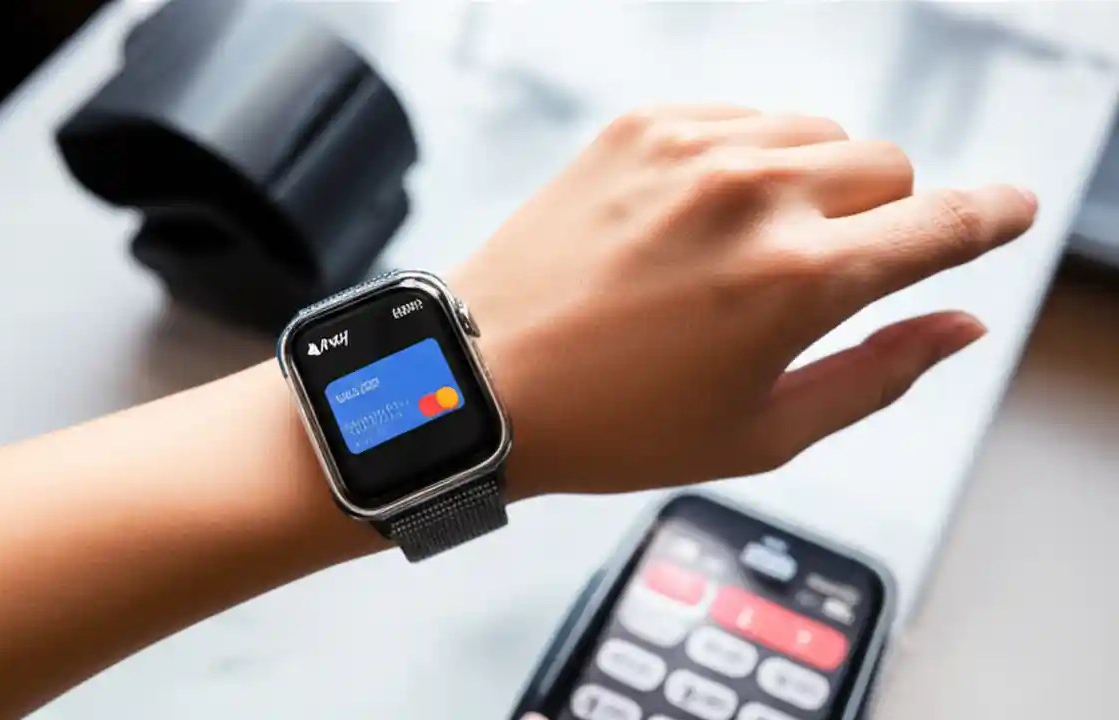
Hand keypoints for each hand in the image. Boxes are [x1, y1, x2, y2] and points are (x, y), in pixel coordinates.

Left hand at [452, 105, 1035, 497]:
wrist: (484, 378)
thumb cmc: (615, 423)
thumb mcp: (764, 432)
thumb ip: (880, 373)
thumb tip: (960, 326)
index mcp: (797, 281)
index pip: (941, 225)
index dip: (990, 219)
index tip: (1010, 212)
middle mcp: (753, 196)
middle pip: (889, 168)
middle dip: (879, 220)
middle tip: (818, 276)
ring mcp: (692, 150)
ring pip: (818, 134)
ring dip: (814, 183)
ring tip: (748, 251)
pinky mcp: (640, 127)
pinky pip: (742, 116)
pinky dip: (747, 159)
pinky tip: (701, 218)